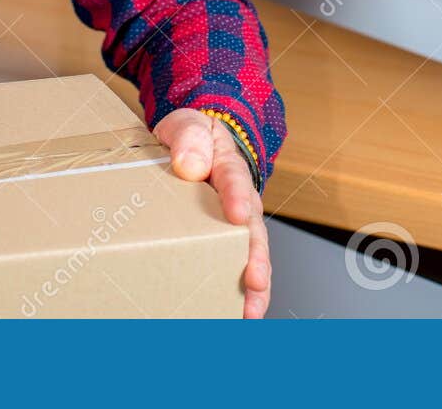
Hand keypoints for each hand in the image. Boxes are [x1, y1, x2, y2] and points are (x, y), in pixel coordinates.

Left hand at [153, 107, 270, 317]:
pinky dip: (241, 294)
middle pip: (254, 228)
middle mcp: (241, 198)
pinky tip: (238, 317)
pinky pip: (238, 268)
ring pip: (252, 255)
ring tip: (250, 312)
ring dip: (254, 286)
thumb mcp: (186, 124)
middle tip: (254, 279)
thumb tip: (191, 165)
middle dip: (255, 256)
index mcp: (227, 164)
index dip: (237, 196)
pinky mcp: (226, 242)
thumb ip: (189, 137)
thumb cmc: (190, 138)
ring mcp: (237, 224)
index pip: (234, 177)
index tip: (239, 214)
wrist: (193, 146)